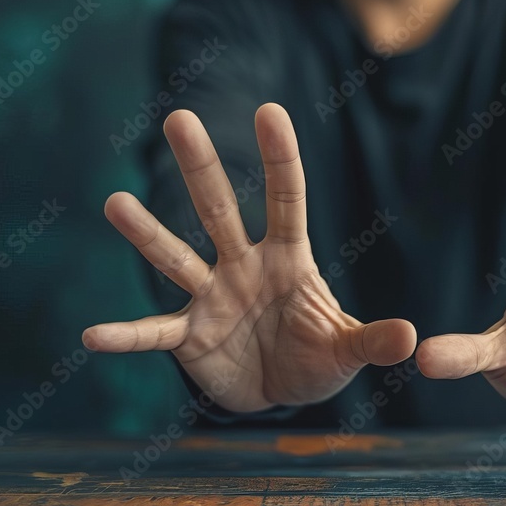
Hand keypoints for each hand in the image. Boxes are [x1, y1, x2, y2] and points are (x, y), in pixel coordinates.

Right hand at [83, 105, 416, 412]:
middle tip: (179, 118)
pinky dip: (127, 336)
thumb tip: (412, 339)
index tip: (271, 112)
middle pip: (220, 210)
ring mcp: (211, 297)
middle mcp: (243, 266)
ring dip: (146, 233)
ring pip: (176, 258)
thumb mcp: (347, 350)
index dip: (280, 161)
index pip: (286, 201)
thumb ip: (372, 341)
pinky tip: (93, 336)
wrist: (281, 393)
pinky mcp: (188, 336)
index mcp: (288, 260)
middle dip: (202, 167)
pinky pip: (154, 333)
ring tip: (114, 202)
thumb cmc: (316, 358)